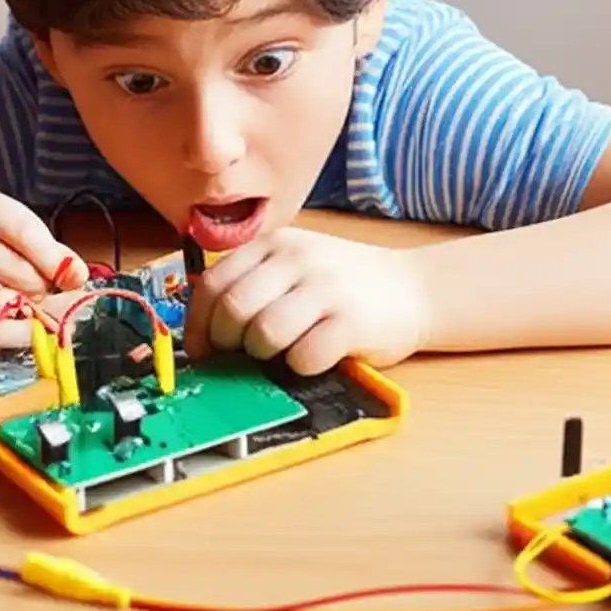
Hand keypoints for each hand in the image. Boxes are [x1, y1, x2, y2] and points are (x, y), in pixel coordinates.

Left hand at [183, 228, 429, 373]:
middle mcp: (297, 260)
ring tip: (282, 351)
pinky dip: (300, 366)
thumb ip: (253, 283)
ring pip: (264, 334)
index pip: (214, 284)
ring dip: (264, 355)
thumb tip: (205, 332)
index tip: (201, 349)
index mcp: (275, 244)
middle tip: (242, 354)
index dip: (198, 325)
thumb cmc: (342, 285)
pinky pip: (303, 356)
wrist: (412, 288)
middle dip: (228, 343)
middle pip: (234, 310)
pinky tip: (314, 356)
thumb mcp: (294, 265)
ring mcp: (326, 288)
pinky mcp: (351, 322)